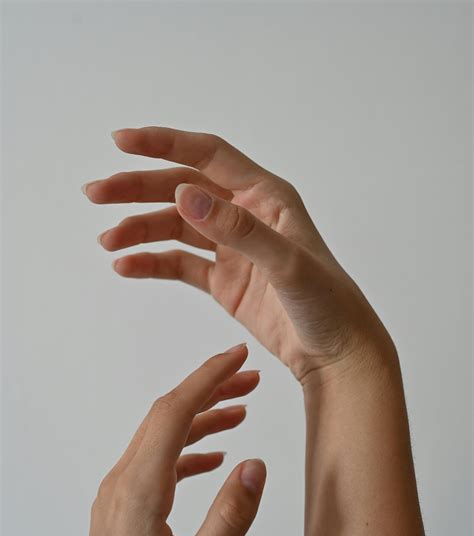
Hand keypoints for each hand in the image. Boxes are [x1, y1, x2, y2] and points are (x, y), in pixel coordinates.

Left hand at [30, 345, 264, 535]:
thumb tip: (255, 465)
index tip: (238, 358)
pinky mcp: (122, 512)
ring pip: (161, 439)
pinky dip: (188, 452)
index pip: (173, 413)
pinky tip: (213, 459)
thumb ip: (229, 518)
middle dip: (208, 390)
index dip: (207, 378)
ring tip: (240, 411)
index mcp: (138, 491)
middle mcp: (122, 484)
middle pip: (166, 417)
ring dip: (200, 419)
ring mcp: (118, 497)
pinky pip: (157, 465)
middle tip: (249, 378)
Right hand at [84, 126, 394, 383]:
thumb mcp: (287, 264)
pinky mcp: (224, 281)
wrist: (335, 354)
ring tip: (107, 241)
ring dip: (139, 230)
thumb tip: (185, 194)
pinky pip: (180, 265)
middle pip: (181, 191)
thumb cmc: (327, 304)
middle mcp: (246, 216)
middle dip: (137, 189)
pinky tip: (126, 265)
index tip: (121, 143)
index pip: (207, 155)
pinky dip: (152, 263)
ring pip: (175, 228)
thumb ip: (238, 229)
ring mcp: (233, 249)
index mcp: (266, 197)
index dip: (163, 145)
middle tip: (96, 194)